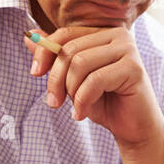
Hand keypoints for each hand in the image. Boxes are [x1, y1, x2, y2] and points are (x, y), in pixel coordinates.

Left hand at [25, 26, 163, 151]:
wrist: (133, 130)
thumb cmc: (105, 103)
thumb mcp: (73, 80)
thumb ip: (54, 58)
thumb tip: (28, 36)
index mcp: (103, 33)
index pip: (65, 34)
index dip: (45, 52)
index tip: (34, 74)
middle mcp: (118, 36)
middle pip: (70, 50)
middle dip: (56, 79)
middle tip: (54, 102)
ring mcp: (129, 50)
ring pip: (80, 64)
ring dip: (71, 91)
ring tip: (75, 108)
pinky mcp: (134, 68)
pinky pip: (95, 80)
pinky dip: (83, 101)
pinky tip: (81, 114)